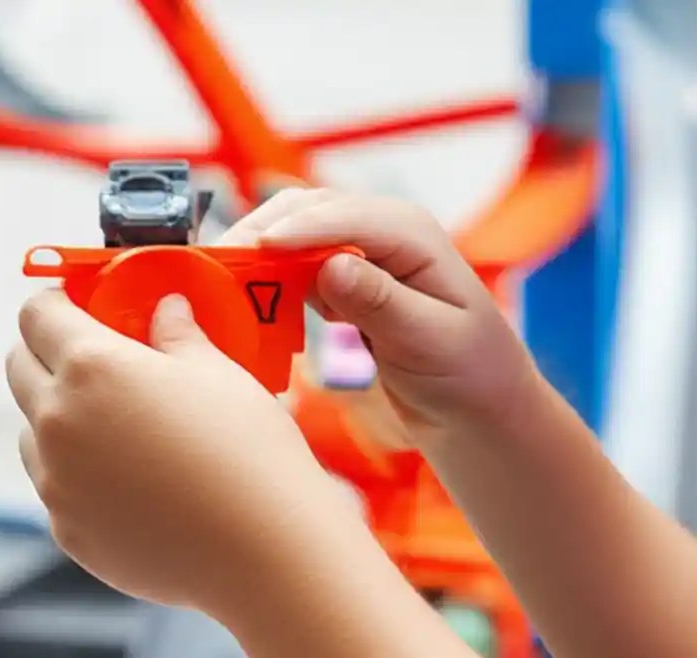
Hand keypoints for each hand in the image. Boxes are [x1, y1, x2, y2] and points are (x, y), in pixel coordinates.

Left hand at [7, 290, 346, 609]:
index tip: (76, 305)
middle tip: (89, 356)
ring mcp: (55, 482)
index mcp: (90, 367)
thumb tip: (165, 309)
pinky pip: (54, 486)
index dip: (55, 304)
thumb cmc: (245, 451)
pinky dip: (76, 473)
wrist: (262, 549)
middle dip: (45, 353)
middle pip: (18, 368)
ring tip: (114, 424)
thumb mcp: (216, 372)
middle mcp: (57, 421)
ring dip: (56, 416)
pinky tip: (127, 478)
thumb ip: (176, 333)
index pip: (37, 316)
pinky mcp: (66, 530)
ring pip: (31, 431)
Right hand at [233, 188, 536, 431]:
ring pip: (292, 235)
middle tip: (219, 265)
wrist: (477, 406)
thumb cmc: (468, 373)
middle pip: (307, 211)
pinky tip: (246, 300)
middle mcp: (382, 232)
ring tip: (219, 280)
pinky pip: (293, 267)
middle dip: (262, 232)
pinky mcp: (341, 281)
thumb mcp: (430, 340)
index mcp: (412, 234)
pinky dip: (267, 278)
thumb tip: (330, 265)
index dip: (297, 229)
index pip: (345, 216)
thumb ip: (381, 302)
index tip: (256, 247)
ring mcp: (359, 254)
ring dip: (256, 253)